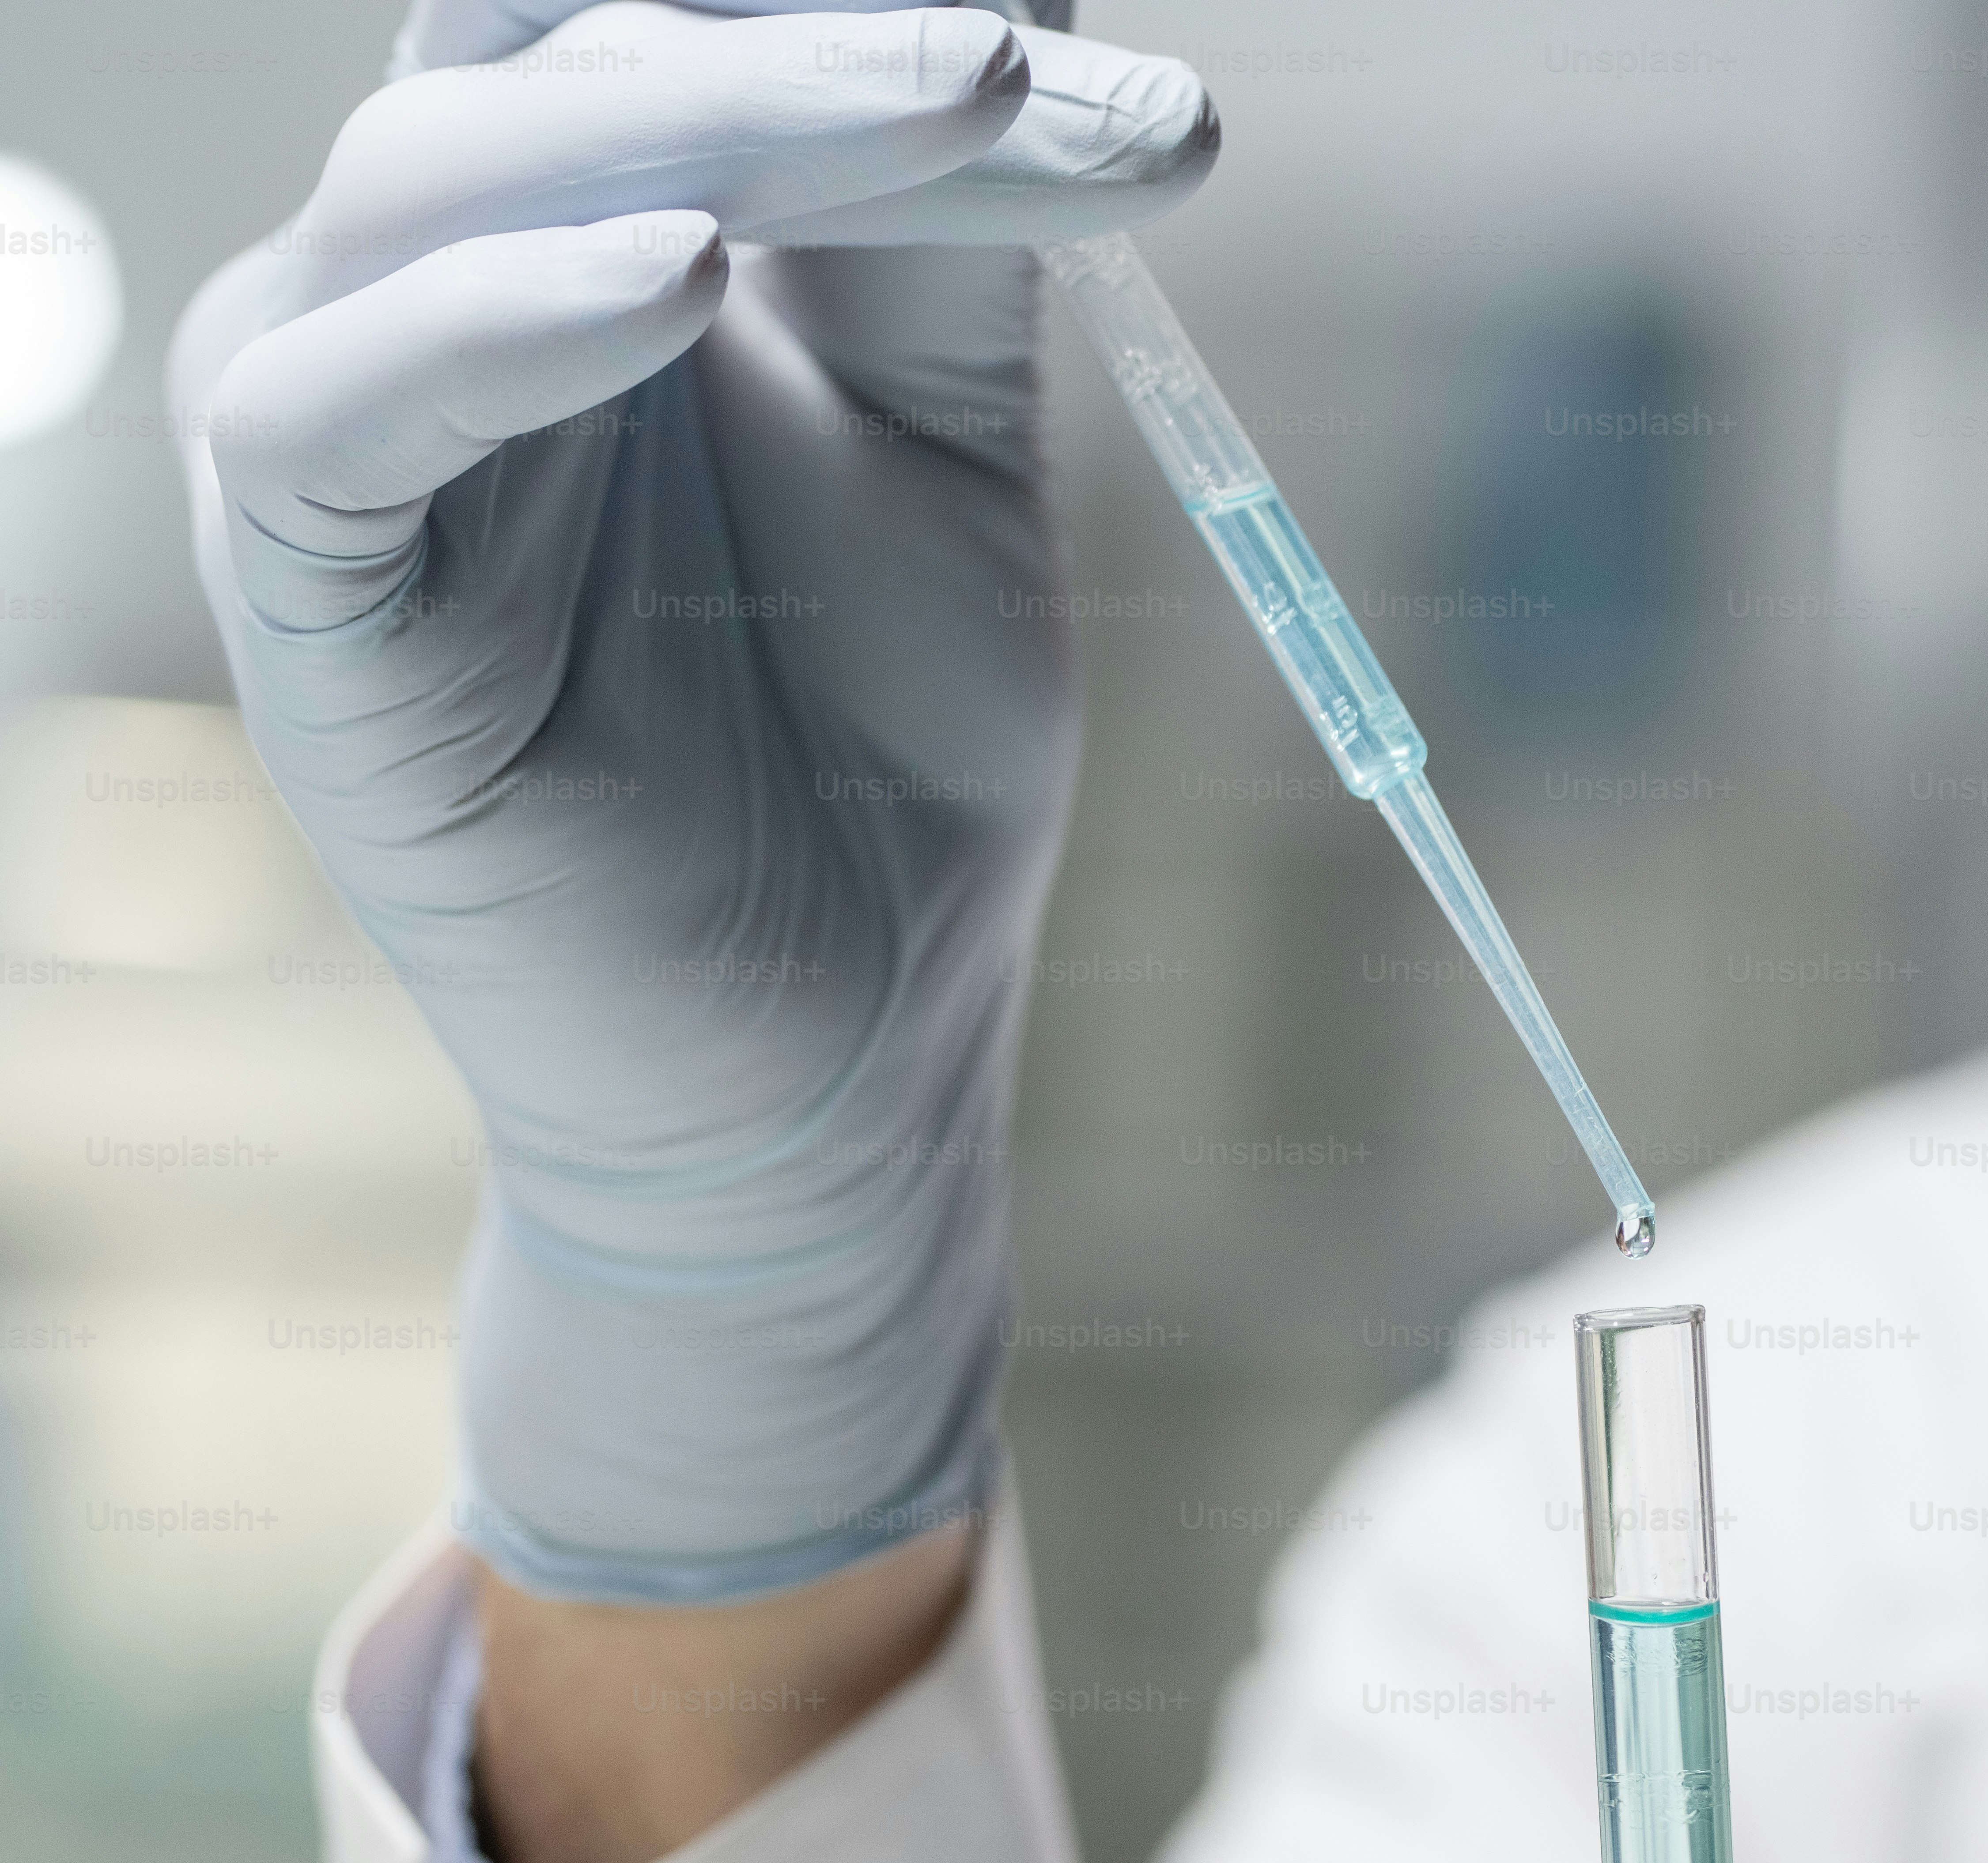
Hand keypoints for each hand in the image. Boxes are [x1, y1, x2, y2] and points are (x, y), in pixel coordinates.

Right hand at [169, 3, 1214, 1599]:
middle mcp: (442, 288)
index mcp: (586, 233)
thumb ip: (945, 245)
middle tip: (1032, 46)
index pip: (670, 11)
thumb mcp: (954, 455)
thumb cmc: (889, 760)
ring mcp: (354, 427)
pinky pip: (360, 402)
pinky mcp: (319, 591)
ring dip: (730, 111)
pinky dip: (509, 317)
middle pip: (572, 45)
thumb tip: (1014, 13)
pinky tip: (677, 279)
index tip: (1087, 35)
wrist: (845, 1053)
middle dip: (811, 22)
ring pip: (468, 171)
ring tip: (964, 93)